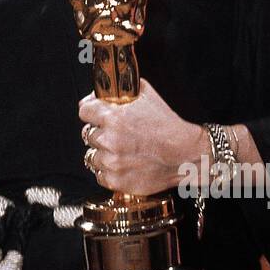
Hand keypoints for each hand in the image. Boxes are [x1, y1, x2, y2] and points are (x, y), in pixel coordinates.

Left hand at [77, 78, 206, 195]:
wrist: (185, 155)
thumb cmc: (167, 125)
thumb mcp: (147, 95)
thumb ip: (123, 89)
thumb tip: (105, 88)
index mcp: (114, 117)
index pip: (84, 111)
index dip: (91, 112)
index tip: (95, 115)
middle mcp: (109, 140)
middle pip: (88, 134)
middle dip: (100, 133)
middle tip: (117, 135)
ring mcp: (112, 162)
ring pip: (92, 156)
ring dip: (103, 153)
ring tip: (122, 151)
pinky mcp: (115, 180)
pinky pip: (99, 174)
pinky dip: (108, 171)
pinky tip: (123, 164)